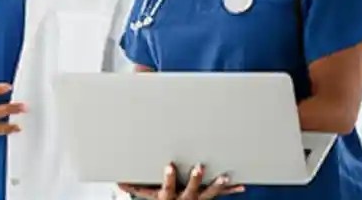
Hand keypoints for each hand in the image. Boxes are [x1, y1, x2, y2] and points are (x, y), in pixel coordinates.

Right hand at [119, 163, 243, 198]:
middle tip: (200, 166)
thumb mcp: (150, 197)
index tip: (170, 165)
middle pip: (191, 191)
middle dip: (196, 179)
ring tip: (225, 175)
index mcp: (169, 198)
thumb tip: (118, 183)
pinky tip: (242, 185)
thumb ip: (136, 189)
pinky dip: (232, 190)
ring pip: (209, 194)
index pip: (167, 188)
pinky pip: (221, 196)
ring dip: (218, 185)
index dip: (169, 178)